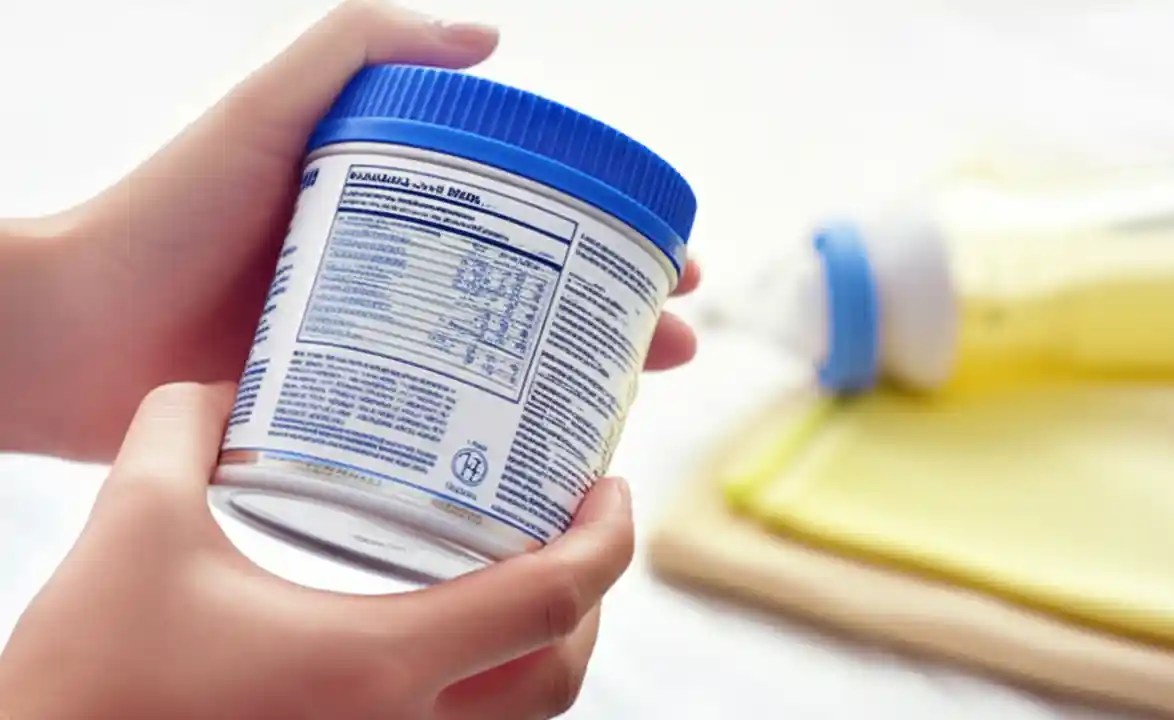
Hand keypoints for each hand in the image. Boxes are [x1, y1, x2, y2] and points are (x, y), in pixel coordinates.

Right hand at [0, 382, 633, 719]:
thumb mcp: (133, 529)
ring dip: (550, 642)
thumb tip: (218, 385)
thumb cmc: (87, 680)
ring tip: (530, 566)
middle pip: (562, 669)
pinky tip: (450, 628)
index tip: (612, 486)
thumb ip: (180, 429)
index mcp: (378, 662)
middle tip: (581, 520)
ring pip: (525, 718)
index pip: (550, 600)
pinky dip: (495, 685)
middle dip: (593, 592)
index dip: (607, 539)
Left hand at [3, 0, 698, 460]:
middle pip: (541, 301)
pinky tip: (550, 468)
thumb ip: (358, 46)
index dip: (613, 240)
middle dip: (621, 321)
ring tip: (634, 402)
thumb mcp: (270, 113)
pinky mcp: (345, 419)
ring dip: (580, 388)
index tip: (671, 262)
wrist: (67, 335)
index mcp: (397, 212)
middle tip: (674, 345)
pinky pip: (443, 431)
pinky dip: (504, 448)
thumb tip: (493, 38)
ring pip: (505, 372)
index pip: (536, 220)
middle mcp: (398, 282)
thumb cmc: (162, 216)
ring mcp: (376, 355)